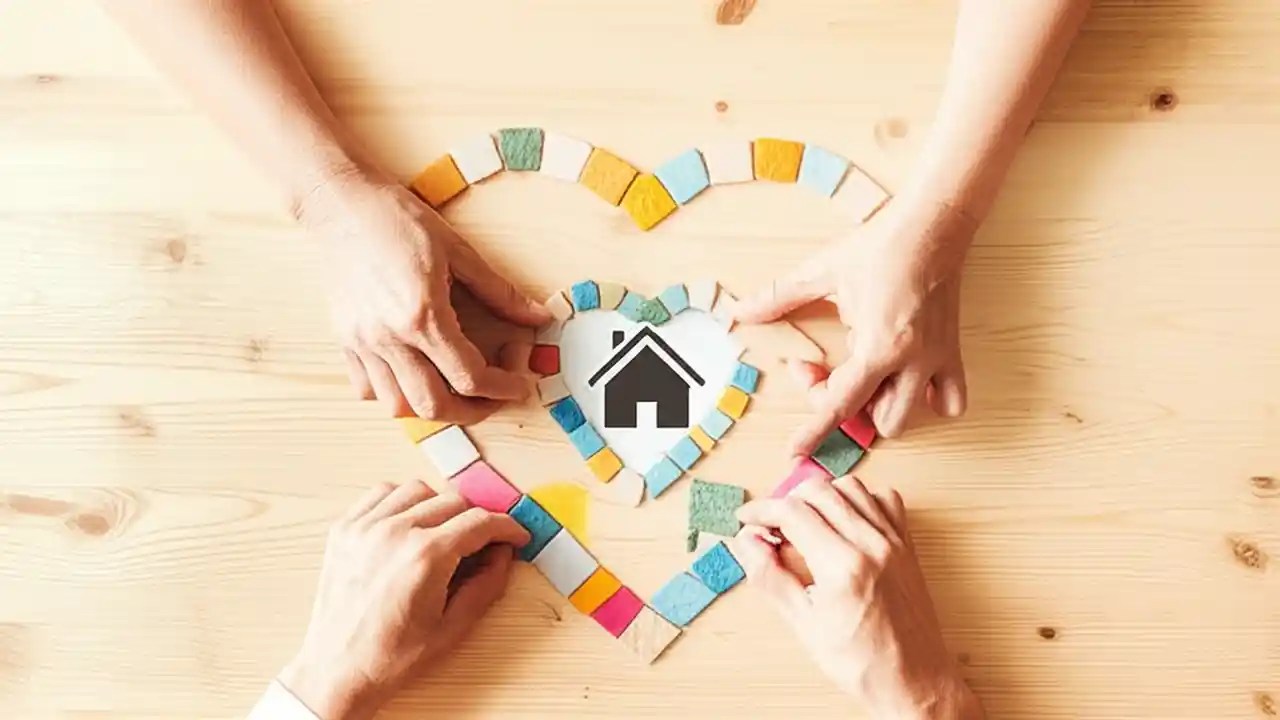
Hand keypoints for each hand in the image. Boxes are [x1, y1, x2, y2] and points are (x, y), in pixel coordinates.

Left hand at [279, 481, 530, 719]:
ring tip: (443, 533)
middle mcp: (394, 533)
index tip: (514, 535)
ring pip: (418, 489)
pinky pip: (381, 494)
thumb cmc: (390, 656)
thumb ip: (486, 585)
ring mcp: (365, 528)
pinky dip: (401, 501)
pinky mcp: (344, 530)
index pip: (480, 522)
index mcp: (425, 557)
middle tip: (482, 541)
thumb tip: (503, 554)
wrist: (339, 670)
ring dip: (439, 505)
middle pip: (454, 500)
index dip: (506, 527)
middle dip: (476, 520)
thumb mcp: (453, 628)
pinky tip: (408, 524)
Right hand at [300, 168, 550, 422]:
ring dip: (430, 407)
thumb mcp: (459, 251)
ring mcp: (363, 342)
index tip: (517, 385)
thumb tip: (538, 316)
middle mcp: (390, 337)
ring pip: (397, 406)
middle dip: (471, 411)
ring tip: (452, 389)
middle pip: (434, 405)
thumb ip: (500, 292)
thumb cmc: (398, 220)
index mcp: (423, 316)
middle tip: (492, 398)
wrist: (342, 205)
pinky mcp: (344, 340)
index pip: (469, 376)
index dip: (502, 387)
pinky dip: (393, 393)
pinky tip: (412, 373)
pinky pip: (367, 388)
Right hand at [733, 476, 983, 719]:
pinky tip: (845, 521)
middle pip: (819, 491)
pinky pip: (884, 500)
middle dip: (786, 501)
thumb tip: (746, 542)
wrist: (912, 680)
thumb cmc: (862, 662)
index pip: (792, 512)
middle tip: (772, 525)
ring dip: (821, 495)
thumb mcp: (803, 625)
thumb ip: (770, 576)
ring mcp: (894, 542)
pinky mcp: (907, 545)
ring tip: (806, 521)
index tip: (747, 519)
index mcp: (842, 567)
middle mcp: (871, 545)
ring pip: (851, 487)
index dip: (761, 510)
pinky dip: (860, 499)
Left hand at [735, 199, 974, 451]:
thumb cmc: (880, 247)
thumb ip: (778, 297)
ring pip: (905, 416)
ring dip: (878, 407)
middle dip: (842, 405)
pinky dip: (928, 403)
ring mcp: (937, 361)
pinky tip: (905, 382)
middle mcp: (911, 362)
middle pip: (871, 420)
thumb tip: (740, 310)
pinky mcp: (953, 353)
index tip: (795, 450)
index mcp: (878, 346)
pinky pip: (950, 402)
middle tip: (824, 369)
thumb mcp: (821, 271)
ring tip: (862, 372)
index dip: (813, 430)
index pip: (839, 405)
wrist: (932, 225)